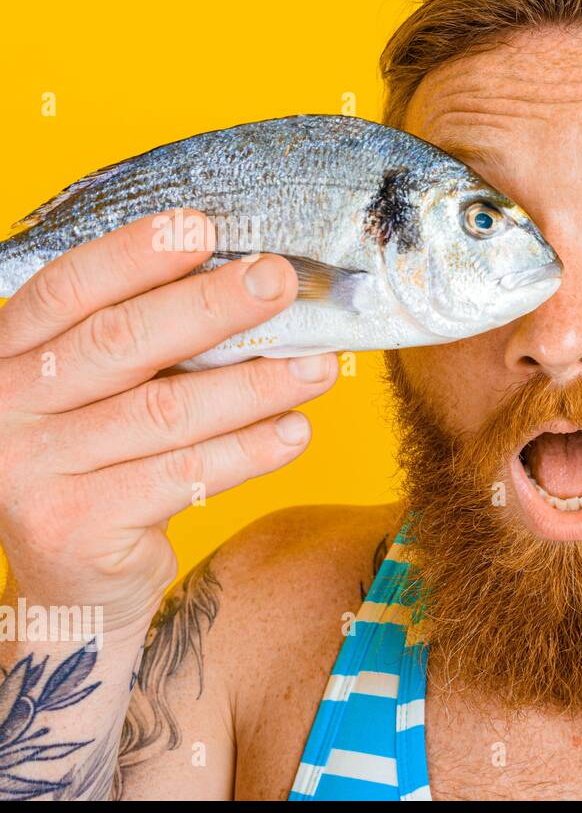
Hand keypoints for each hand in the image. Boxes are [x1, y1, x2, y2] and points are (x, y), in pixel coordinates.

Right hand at [0, 210, 338, 629]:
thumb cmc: (108, 466)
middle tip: (281, 280)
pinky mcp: (73, 525)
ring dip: (254, 383)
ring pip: (165, 411)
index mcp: (8, 354)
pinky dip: (247, 451)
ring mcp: (31, 469)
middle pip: (121, 342)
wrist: (75, 586)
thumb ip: (151, 345)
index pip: (69, 290)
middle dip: (212, 306)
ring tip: (319, 366)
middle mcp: (5, 405)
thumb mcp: (106, 396)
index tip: (203, 227)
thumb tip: (254, 286)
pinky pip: (181, 475)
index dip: (135, 255)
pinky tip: (295, 431)